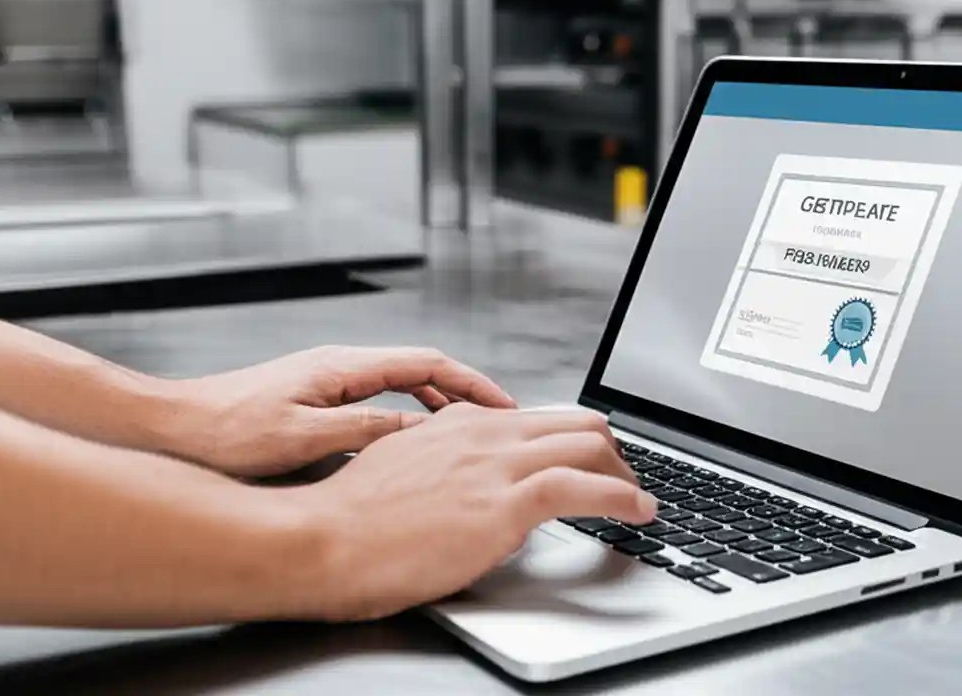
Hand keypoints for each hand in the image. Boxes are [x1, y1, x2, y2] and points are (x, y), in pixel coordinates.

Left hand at [165, 346, 516, 476]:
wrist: (171, 429)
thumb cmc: (224, 433)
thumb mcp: (304, 438)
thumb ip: (368, 429)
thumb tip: (421, 427)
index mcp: (341, 367)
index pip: (426, 362)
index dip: (471, 383)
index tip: (503, 405)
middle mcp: (337, 365)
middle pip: (419, 368)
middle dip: (463, 391)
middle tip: (496, 420)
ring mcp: (326, 379)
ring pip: (399, 382)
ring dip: (437, 401)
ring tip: (465, 430)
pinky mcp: (314, 397)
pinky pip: (377, 397)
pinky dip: (407, 411)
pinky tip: (411, 437)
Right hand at [291, 403, 655, 621]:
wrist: (322, 540)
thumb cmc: (349, 521)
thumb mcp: (401, 472)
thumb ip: (441, 467)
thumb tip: (467, 485)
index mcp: (460, 425)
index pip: (540, 419)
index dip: (576, 443)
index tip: (592, 466)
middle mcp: (484, 433)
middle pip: (576, 423)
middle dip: (612, 454)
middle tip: (624, 484)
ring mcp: (496, 464)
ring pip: (588, 445)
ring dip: (626, 476)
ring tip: (639, 502)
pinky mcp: (504, 502)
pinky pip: (583, 487)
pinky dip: (622, 499)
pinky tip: (639, 513)